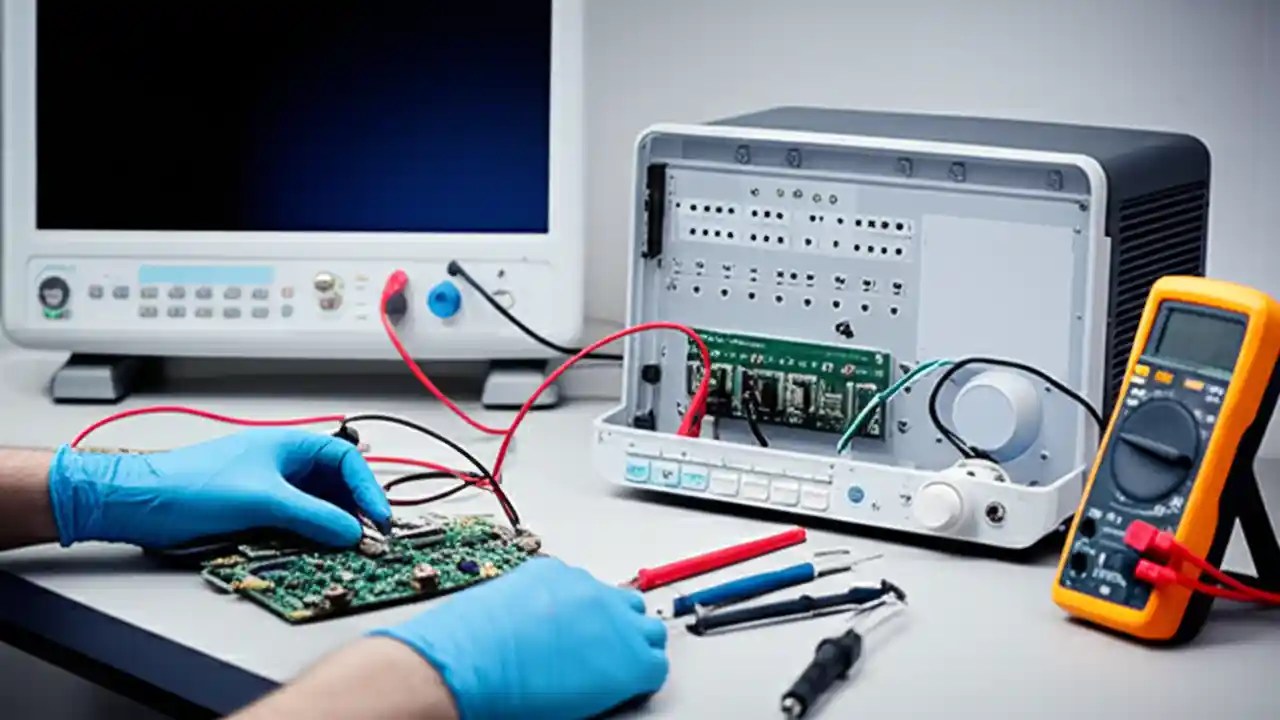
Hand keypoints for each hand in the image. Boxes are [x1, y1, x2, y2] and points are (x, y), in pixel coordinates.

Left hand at [47, 428, 390, 548]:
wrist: (140, 505)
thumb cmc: (189, 485)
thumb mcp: (261, 500)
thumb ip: (311, 516)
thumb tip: (350, 530)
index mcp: (290, 446)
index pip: (347, 462)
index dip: (368, 489)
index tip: (379, 517)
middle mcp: (285, 466)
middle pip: (337, 488)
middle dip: (355, 512)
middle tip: (370, 538)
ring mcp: (272, 490)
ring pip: (319, 509)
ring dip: (333, 528)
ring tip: (346, 549)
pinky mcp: (258, 513)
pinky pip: (298, 525)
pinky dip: (311, 538)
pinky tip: (316, 553)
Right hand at [372, 557, 668, 719]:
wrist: (470, 664)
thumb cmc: (469, 642)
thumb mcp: (500, 606)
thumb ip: (527, 609)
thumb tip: (530, 627)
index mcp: (556, 573)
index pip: (591, 589)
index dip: (590, 617)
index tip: (582, 633)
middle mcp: (589, 590)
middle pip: (625, 604)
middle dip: (619, 626)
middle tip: (602, 652)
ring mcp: (614, 621)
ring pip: (649, 631)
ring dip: (637, 647)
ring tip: (618, 670)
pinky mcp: (630, 657)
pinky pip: (654, 666)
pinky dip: (643, 677)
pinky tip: (624, 689)